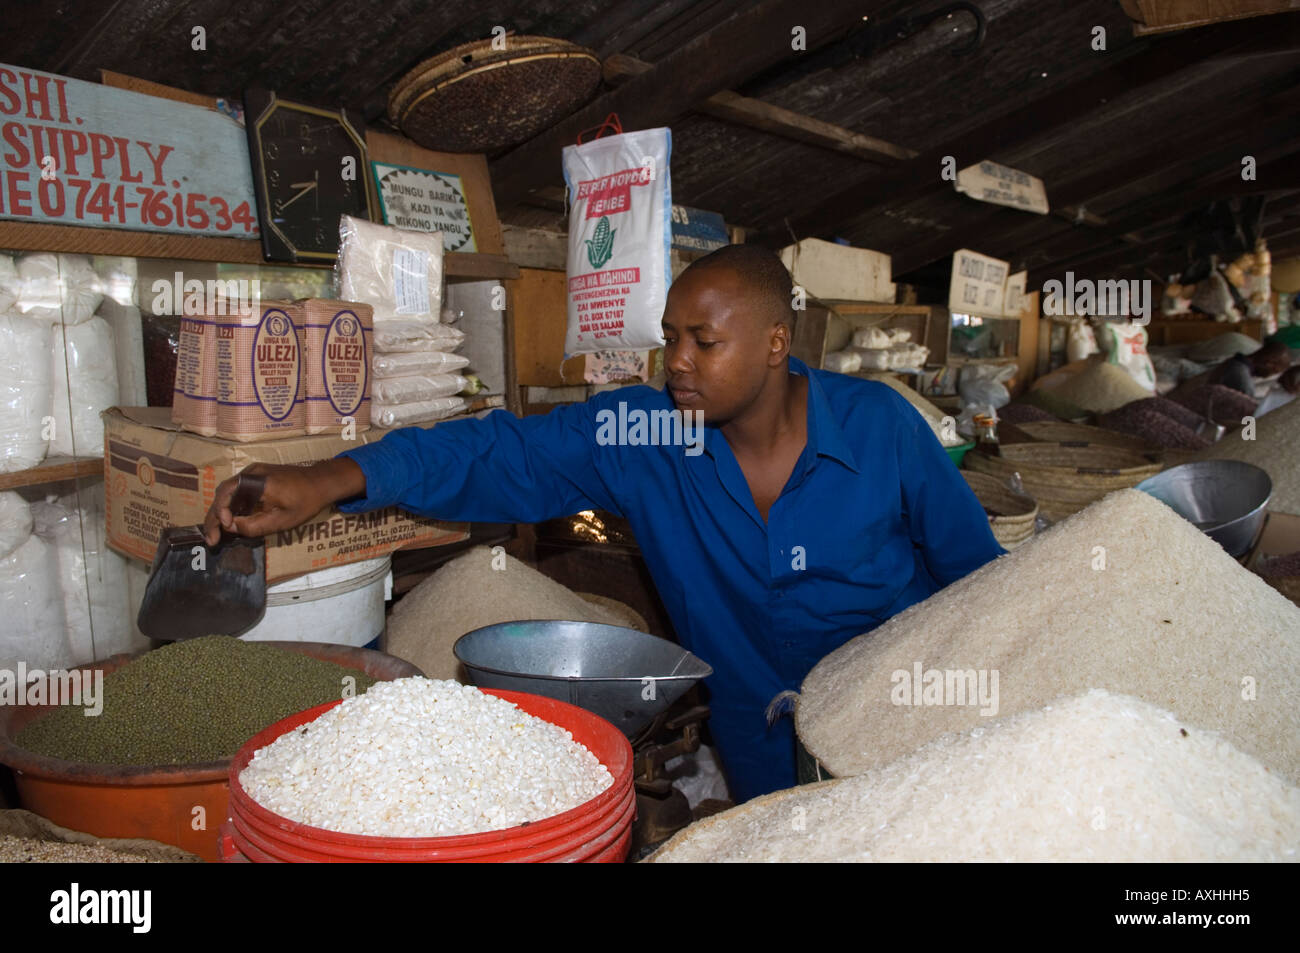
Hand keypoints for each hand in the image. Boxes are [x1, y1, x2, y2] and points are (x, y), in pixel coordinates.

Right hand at [202, 459, 364, 545]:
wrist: (322, 482)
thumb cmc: (306, 501)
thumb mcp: (282, 520)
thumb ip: (254, 526)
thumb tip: (230, 527)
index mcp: (257, 480)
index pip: (227, 493)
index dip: (220, 512)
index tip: (224, 529)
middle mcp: (250, 472)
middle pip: (223, 494)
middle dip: (214, 517)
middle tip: (211, 539)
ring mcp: (252, 473)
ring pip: (227, 493)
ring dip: (220, 513)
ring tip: (216, 534)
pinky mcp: (255, 477)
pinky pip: (237, 492)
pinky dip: (230, 507)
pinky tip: (229, 523)